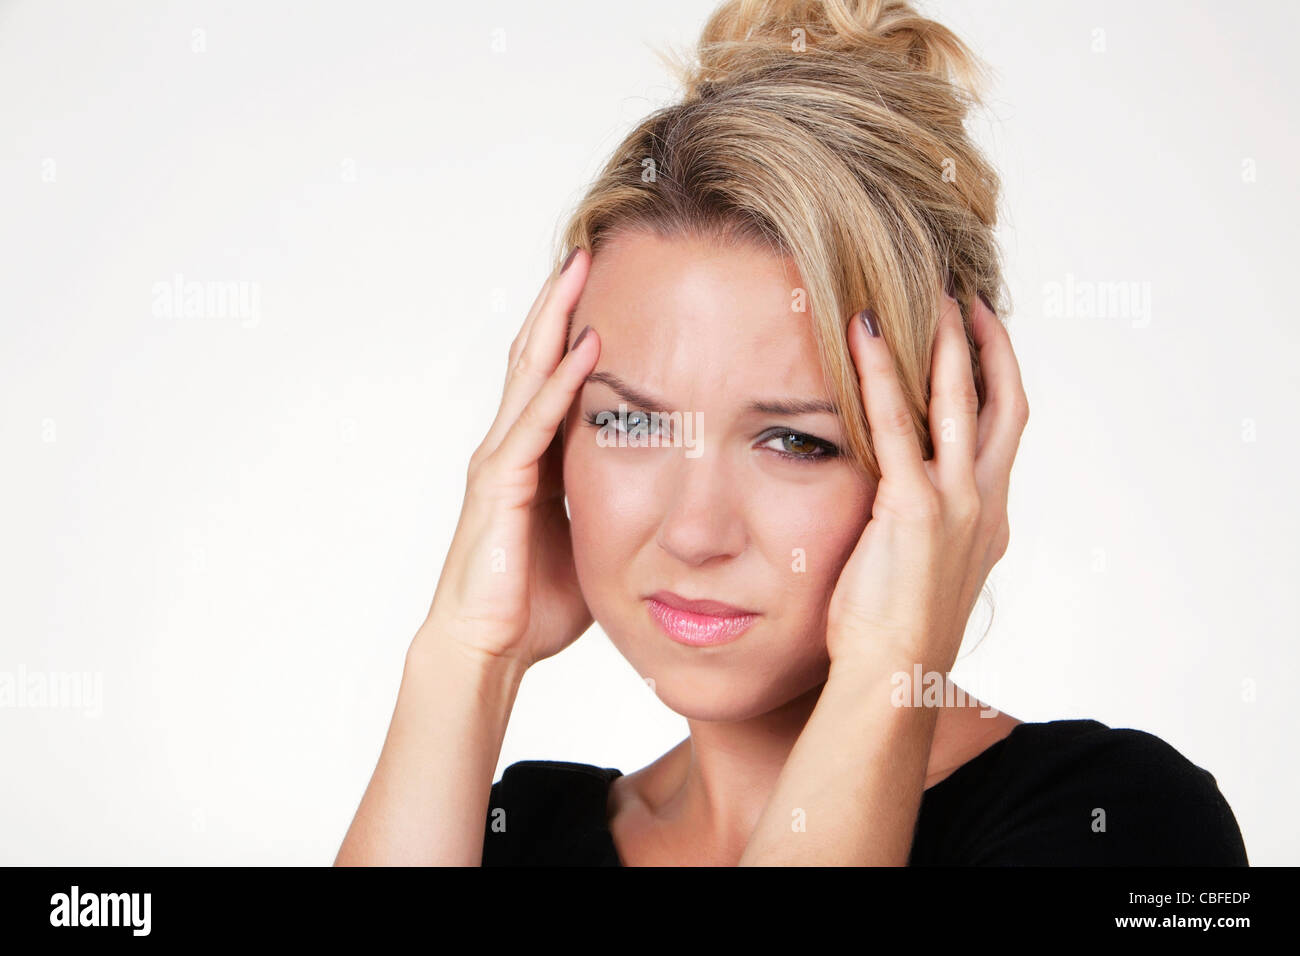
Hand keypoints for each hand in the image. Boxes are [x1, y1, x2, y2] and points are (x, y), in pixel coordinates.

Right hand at [421, 249, 600, 668]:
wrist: (487, 648)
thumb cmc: (536, 600)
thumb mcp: (590, 537)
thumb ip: (614, 502)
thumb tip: (662, 488)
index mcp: (531, 455)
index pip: (552, 375)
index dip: (574, 326)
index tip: (608, 283)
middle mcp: (509, 445)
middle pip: (534, 355)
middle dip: (561, 301)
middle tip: (592, 247)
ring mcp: (500, 461)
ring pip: (528, 372)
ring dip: (556, 319)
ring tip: (581, 269)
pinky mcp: (500, 486)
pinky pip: (534, 423)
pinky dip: (560, 383)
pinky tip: (588, 349)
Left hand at [825, 290, 1028, 674]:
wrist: (895, 679)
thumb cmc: (898, 634)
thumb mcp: (926, 568)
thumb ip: (926, 525)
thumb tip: (904, 499)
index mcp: (991, 516)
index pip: (1004, 429)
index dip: (999, 376)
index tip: (982, 335)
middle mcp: (985, 502)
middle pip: (1001, 401)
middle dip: (986, 344)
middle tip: (965, 296)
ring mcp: (956, 504)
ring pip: (959, 401)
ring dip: (943, 343)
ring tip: (927, 295)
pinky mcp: (914, 510)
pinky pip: (895, 426)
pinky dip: (878, 375)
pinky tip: (862, 335)